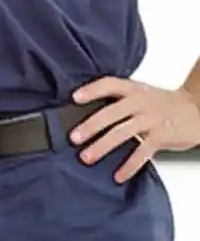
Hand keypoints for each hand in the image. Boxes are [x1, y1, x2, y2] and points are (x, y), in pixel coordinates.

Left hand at [69, 76, 199, 182]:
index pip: (109, 84)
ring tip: (86, 157)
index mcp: (133, 89)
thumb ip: (119, 99)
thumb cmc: (163, 102)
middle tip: (74, 138)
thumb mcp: (141, 92)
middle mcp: (140, 103)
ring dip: (102, 147)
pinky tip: (118, 175)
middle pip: (110, 113)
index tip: (74, 98)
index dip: (91, 90)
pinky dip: (129, 166)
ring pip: (122, 133)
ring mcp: (150, 120)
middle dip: (90, 126)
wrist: (197, 108)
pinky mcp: (161, 137)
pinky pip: (142, 152)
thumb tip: (86, 114)